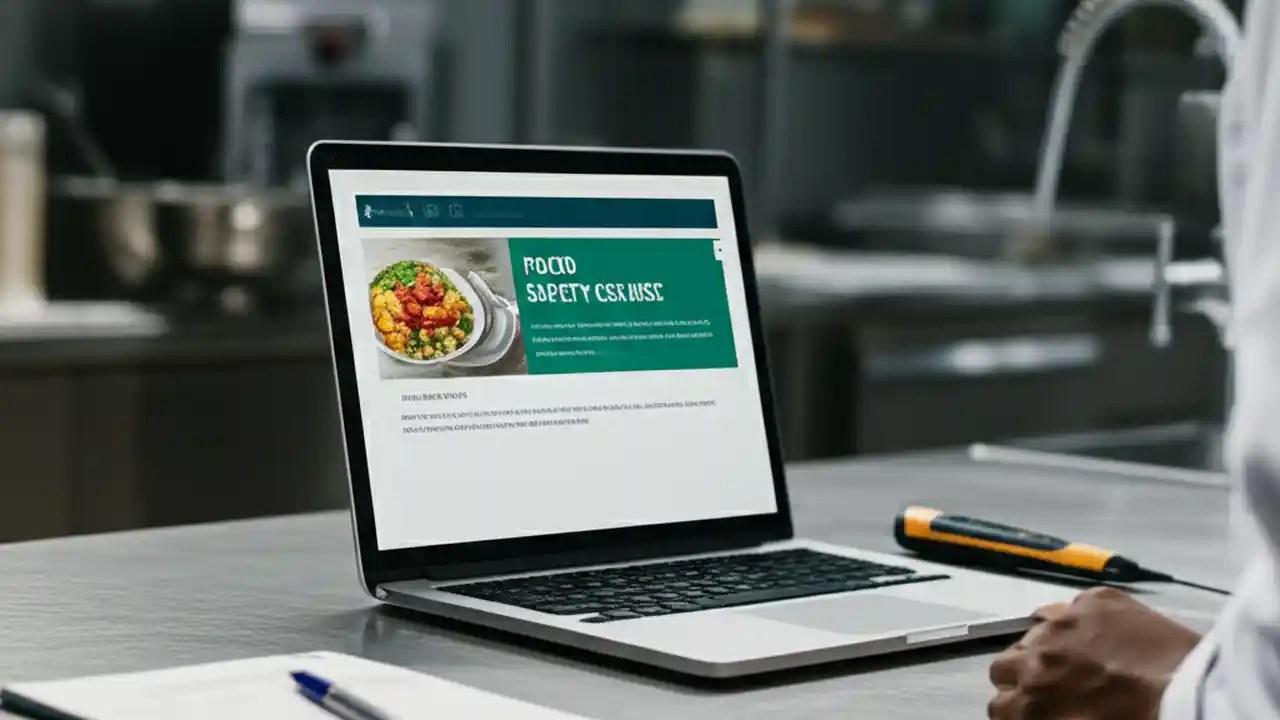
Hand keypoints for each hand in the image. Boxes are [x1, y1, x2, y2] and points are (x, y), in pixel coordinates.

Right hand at [987, 587, 1200, 719]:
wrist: (1199, 696)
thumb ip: (1046, 718)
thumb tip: (1042, 714)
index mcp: (1032, 699)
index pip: (998, 706)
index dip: (1018, 710)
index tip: (1035, 712)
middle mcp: (1037, 654)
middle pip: (1003, 664)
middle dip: (1022, 676)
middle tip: (1054, 686)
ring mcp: (1066, 620)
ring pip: (1034, 628)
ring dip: (1047, 644)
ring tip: (1076, 657)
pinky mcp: (1097, 599)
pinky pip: (1072, 605)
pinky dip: (1080, 621)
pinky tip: (1102, 635)